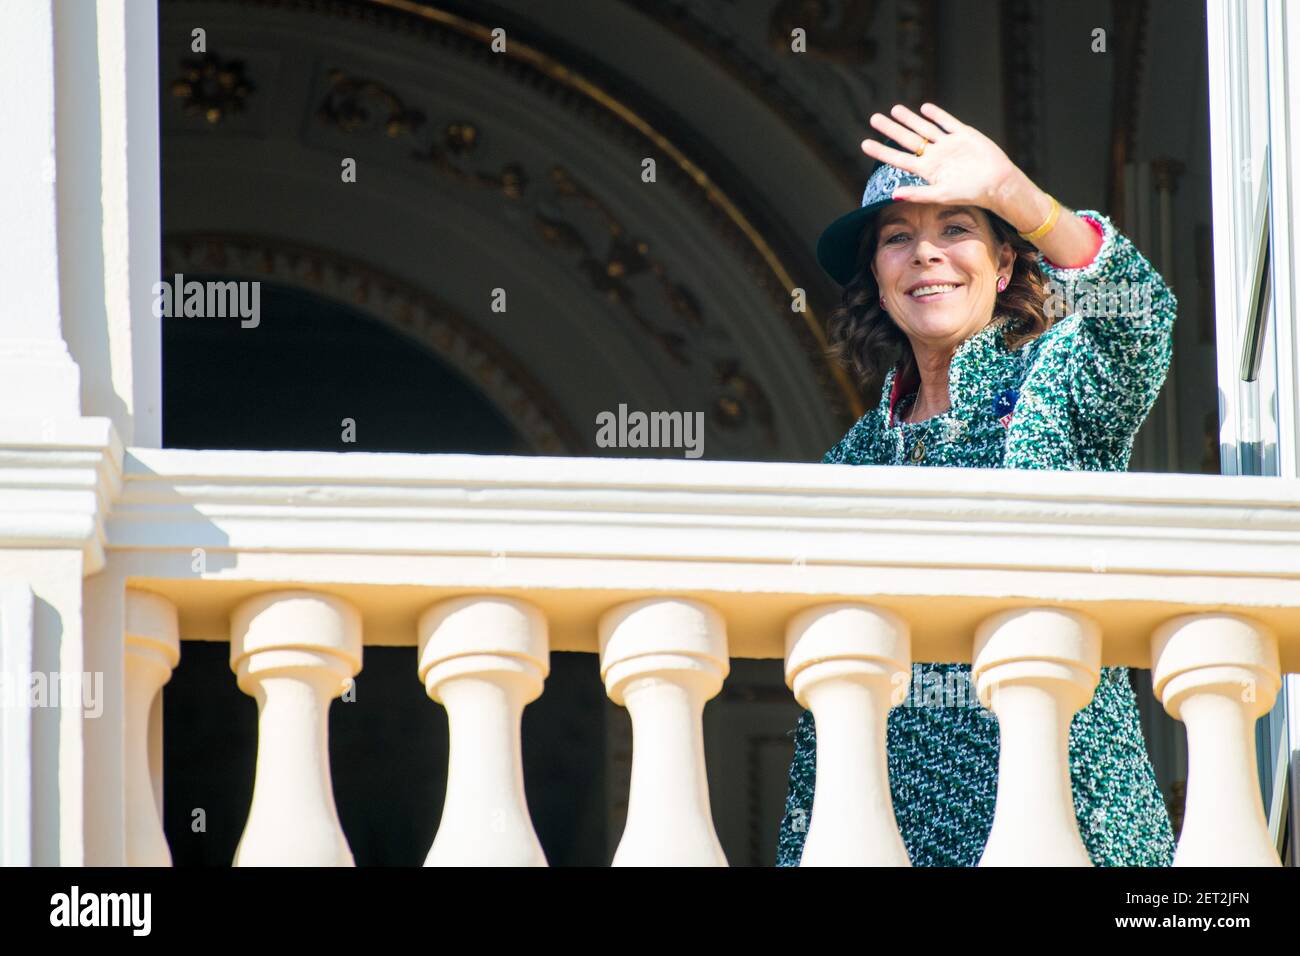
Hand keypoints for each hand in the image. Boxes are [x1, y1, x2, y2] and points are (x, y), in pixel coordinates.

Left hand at [861, 103, 1022, 217]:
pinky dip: (936, 115)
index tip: (864, 143)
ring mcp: (948, 144)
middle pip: (907, 139)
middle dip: (890, 129)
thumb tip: (892, 195)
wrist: (998, 183)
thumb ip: (917, 194)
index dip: (881, 151)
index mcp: (926, 171)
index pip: (898, 159)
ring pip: (924, 128)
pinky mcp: (964, 135)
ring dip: (910, 119)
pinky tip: (924, 108)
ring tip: (894, 109)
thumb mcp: (941, 195)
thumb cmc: (969, 193)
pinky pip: (947, 122)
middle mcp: (934, 156)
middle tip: (873, 118)